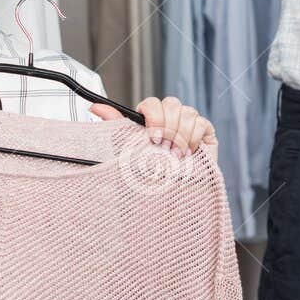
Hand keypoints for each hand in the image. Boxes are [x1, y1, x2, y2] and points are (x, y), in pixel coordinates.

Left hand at [90, 95, 217, 162]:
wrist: (173, 196)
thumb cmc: (152, 174)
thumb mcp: (130, 148)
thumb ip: (115, 124)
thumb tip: (95, 106)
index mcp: (152, 119)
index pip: (153, 103)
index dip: (154, 116)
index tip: (151, 136)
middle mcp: (171, 118)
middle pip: (172, 104)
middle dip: (167, 127)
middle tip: (163, 148)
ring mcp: (189, 123)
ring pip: (187, 112)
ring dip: (180, 136)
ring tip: (174, 155)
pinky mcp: (205, 131)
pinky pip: (201, 123)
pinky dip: (193, 139)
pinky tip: (187, 153)